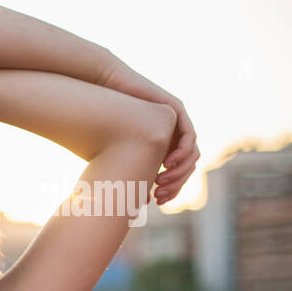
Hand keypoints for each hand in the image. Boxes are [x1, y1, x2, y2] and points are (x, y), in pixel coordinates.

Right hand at [98, 57, 198, 205]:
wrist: (99, 89)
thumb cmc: (99, 122)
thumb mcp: (117, 154)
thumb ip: (131, 171)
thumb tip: (134, 201)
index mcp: (161, 145)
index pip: (176, 174)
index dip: (171, 190)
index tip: (157, 201)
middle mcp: (172, 133)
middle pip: (187, 166)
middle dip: (176, 184)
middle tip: (160, 196)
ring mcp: (177, 121)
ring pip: (192, 154)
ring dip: (180, 172)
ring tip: (161, 182)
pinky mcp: (175, 109)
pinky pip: (190, 137)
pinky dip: (182, 153)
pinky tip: (167, 165)